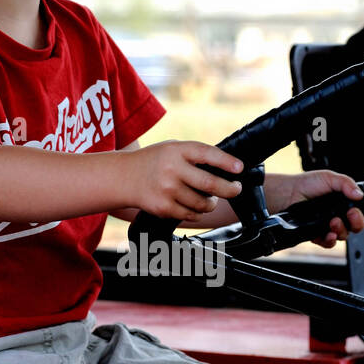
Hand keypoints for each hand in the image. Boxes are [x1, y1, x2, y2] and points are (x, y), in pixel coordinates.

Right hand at [124, 141, 242, 219]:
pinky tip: (192, 205)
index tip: (240, 168)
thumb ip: (195, 156)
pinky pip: (191, 215)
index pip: (207, 154)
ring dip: (211, 203)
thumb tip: (227, 170)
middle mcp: (172, 169)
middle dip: (229, 189)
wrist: (124, 177)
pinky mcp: (163, 208)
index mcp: (177, 150)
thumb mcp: (172, 148)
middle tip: (236, 189)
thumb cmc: (155, 161)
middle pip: (210, 184)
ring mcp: (167, 190)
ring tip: (209, 198)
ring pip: (203, 204)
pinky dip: (197, 212)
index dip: (226, 162)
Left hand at [266, 170, 363, 247]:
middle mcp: (340, 214)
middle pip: (358, 225)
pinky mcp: (318, 235)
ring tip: (334, 221)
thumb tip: (360, 194)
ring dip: (342, 229)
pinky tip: (328, 234)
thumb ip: (347, 184)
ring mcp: (330, 226)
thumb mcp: (329, 178)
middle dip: (358, 221)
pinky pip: (329, 243)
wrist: (286, 194)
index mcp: (346, 201)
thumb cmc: (307, 184)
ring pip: (345, 235)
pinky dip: (331, 240)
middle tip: (351, 213)